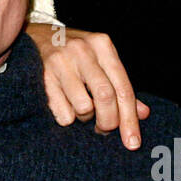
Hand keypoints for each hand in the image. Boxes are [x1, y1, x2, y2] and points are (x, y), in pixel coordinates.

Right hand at [26, 22, 148, 149]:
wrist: (37, 37)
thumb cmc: (77, 54)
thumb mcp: (101, 62)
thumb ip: (121, 87)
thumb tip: (143, 114)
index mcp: (102, 45)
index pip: (123, 88)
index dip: (130, 119)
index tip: (133, 142)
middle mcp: (83, 50)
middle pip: (105, 97)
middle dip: (108, 122)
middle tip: (103, 129)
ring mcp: (61, 61)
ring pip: (83, 107)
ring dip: (84, 117)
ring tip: (80, 107)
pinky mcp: (43, 76)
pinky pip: (62, 113)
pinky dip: (66, 116)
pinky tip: (64, 103)